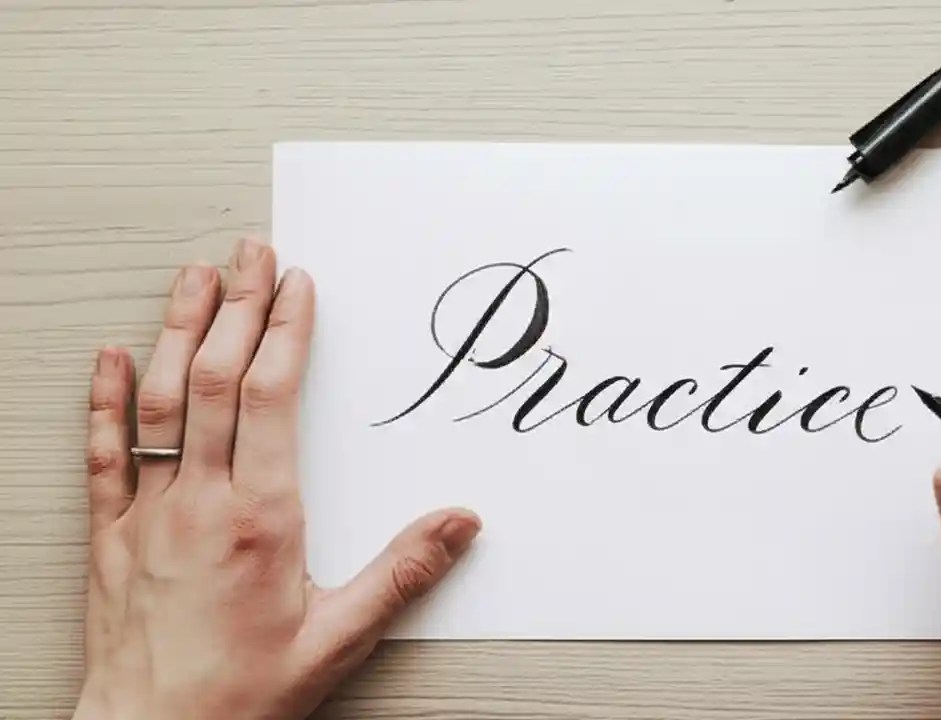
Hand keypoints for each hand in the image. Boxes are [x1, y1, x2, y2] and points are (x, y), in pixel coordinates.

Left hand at [74, 240, 481, 719]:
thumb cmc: (240, 694)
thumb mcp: (339, 639)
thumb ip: (402, 574)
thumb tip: (459, 522)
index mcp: (261, 517)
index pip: (269, 398)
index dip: (283, 333)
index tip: (295, 287)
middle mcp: (199, 502)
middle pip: (213, 379)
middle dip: (234, 306)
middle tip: (249, 253)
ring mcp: (147, 512)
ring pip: (158, 401)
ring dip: (175, 330)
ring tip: (193, 278)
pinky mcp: (110, 534)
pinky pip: (103, 452)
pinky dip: (104, 398)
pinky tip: (111, 355)